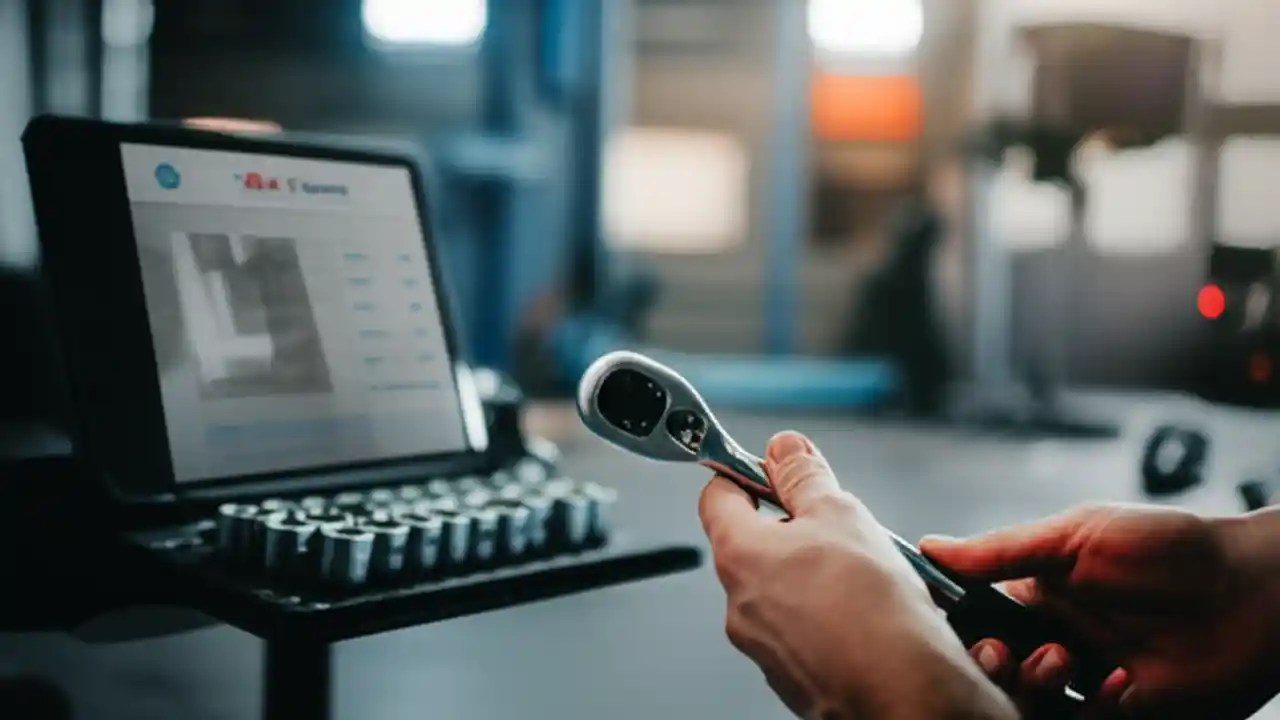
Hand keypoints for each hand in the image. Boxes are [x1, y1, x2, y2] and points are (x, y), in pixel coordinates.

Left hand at [699, 431, 1016, 719]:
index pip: (718, 495)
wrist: (908, 699)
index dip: (748, 474)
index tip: (777, 468)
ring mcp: (765, 647)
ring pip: (786, 590)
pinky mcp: (795, 677)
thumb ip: (805, 477)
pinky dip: (832, 617)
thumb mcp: (842, 515)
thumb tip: (784, 449)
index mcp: (739, 556)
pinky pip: (806, 630)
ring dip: (819, 574)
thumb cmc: (874, 616)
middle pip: (756, 544)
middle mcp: (740, 606)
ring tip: (867, 576)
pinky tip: (870, 616)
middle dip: (798, 529)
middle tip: (840, 525)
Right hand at [922, 504, 1279, 718]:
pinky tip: (1121, 681)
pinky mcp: (1128, 714)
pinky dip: (1096, 709)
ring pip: (1032, 708)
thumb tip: (931, 546)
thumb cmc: (1165, 547)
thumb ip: (1002, 550)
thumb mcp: (1074, 537)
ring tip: (1063, 661)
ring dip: (1036, 687)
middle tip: (1003, 651)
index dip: (962, 633)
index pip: (979, 625)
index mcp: (1038, 600)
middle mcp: (1058, 644)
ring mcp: (1092, 685)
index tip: (958, 628)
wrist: (1250, 588)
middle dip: (991, 667)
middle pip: (996, 674)